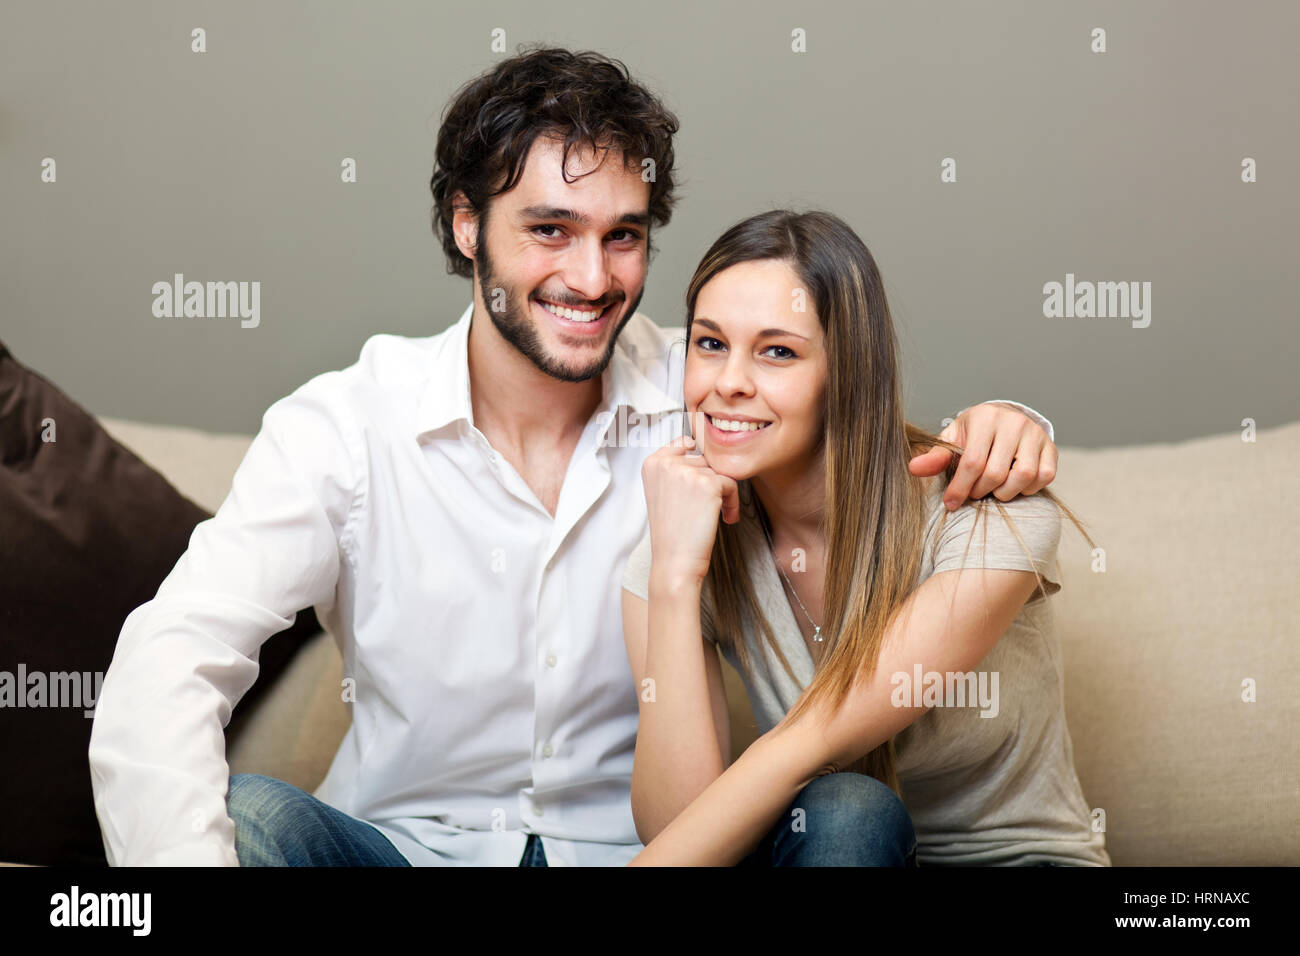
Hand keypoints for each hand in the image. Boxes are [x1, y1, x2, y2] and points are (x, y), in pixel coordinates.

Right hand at [641, 434, 740, 585]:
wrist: (675, 561)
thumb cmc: (671, 531)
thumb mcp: (662, 492)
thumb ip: (674, 467)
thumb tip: (695, 444)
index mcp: (652, 462)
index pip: (683, 444)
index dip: (696, 464)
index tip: (698, 486)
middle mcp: (666, 462)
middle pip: (704, 460)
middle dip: (711, 482)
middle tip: (707, 508)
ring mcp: (686, 471)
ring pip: (719, 471)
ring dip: (723, 493)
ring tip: (714, 515)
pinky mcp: (707, 483)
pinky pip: (731, 483)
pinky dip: (733, 502)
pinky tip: (726, 519)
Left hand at [908, 402, 1057, 509]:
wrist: (1005, 420)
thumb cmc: (974, 434)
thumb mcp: (952, 440)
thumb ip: (935, 457)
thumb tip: (913, 469)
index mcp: (984, 418)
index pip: (972, 461)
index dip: (960, 488)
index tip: (951, 503)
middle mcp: (1013, 422)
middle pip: (996, 472)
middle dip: (981, 490)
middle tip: (975, 492)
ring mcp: (1035, 434)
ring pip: (1023, 476)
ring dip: (1006, 492)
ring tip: (994, 490)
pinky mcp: (1051, 447)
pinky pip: (1044, 476)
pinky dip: (1029, 488)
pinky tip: (1014, 485)